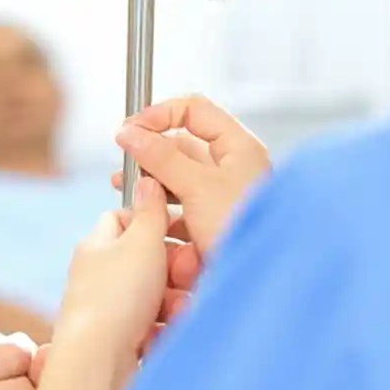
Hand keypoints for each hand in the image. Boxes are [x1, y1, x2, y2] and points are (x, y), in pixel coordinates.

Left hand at [53, 177, 170, 389]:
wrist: (97, 363)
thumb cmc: (115, 298)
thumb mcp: (140, 243)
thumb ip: (151, 212)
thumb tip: (148, 179)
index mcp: (97, 246)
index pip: (124, 218)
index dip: (153, 221)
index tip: (176, 230)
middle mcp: (100, 276)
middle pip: (148, 260)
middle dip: (175, 268)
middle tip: (188, 274)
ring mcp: (110, 309)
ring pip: (157, 295)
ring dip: (176, 299)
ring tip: (178, 310)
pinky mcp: (122, 340)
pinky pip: (155, 326)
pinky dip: (166, 327)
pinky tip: (170, 332)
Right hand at [115, 95, 269, 256]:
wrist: (264, 280)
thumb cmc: (244, 228)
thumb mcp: (197, 186)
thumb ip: (160, 157)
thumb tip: (128, 133)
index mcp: (238, 147)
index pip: (193, 110)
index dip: (159, 115)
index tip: (130, 131)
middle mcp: (232, 167)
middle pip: (181, 145)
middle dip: (149, 154)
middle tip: (126, 166)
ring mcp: (222, 196)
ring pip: (177, 178)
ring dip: (152, 185)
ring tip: (131, 195)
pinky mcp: (211, 222)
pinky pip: (181, 208)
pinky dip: (161, 212)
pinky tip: (148, 221)